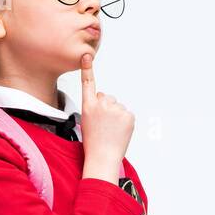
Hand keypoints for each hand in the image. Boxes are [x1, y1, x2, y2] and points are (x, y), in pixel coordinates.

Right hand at [79, 51, 133, 173]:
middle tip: (103, 126)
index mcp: (88, 106)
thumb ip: (96, 108)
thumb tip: (107, 102)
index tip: (86, 56)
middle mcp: (101, 105)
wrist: (103, 158)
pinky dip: (125, 122)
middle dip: (106, 108)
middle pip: (106, 97)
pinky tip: (119, 131)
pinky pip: (126, 114)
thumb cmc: (94, 143)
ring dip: (116, 116)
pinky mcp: (128, 115)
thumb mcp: (87, 122)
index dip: (87, 69)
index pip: (88, 83)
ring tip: (111, 131)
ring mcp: (116, 109)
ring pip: (117, 106)